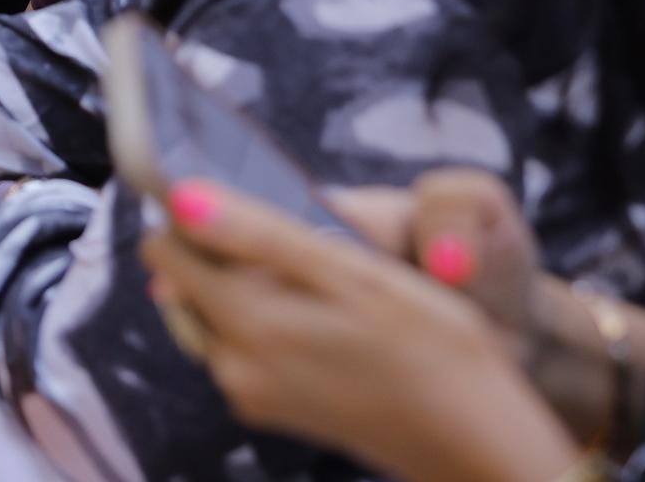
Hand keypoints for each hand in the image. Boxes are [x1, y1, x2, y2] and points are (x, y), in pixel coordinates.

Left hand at [141, 181, 581, 481]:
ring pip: (212, 314)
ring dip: (248, 290)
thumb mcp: (355, 274)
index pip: (165, 250)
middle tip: (304, 254)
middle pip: (185, 283)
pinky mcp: (273, 409)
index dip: (195, 218)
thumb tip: (179, 199)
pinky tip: (326, 324)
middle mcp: (231, 364)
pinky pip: (241, 349)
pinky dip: (267, 326)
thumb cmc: (436, 351)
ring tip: (323, 289)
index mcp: (245, 321)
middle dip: (224, 256)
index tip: (243, 208)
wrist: (479, 444)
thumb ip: (260, 235)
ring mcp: (250, 393)